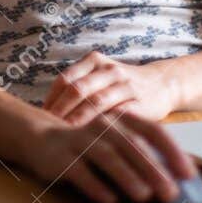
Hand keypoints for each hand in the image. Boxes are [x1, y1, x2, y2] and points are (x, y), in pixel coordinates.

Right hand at [18, 103, 196, 202]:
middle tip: (171, 193)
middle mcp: (103, 126)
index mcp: (123, 120)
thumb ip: (145, 157)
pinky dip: (95, 186)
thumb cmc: (90, 147)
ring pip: (107, 156)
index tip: (189, 175)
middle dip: (154, 170)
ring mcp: (80, 139)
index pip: (154, 131)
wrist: (41, 139)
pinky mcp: (60, 156)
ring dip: (127, 177)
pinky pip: (80, 171)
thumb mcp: (118, 145)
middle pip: (132, 146)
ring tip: (143, 196)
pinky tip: (109, 200)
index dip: (173, 152)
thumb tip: (180, 182)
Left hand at [41, 51, 180, 127]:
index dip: (51, 100)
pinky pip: (119, 115)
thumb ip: (76, 89)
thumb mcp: (98, 77)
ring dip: (79, 120)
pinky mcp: (141, 103)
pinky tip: (92, 140)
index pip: (65, 80)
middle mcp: (109, 70)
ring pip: (97, 102)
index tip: (39, 119)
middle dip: (61, 111)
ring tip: (65, 137)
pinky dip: (104, 127)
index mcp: (94, 61)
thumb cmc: (120, 86)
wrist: (162, 83)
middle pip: (78, 90)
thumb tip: (42, 113)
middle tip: (48, 130)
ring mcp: (126, 85)